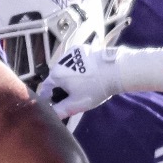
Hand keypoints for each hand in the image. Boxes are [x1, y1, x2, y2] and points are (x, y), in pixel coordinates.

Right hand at [41, 44, 162, 116]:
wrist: (117, 69)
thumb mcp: (77, 103)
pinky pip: (75, 61)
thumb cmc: (95, 88)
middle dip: (61, 87)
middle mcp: (60, 60)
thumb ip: (60, 110)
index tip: (55, 105)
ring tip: (82, 84)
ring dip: (69, 76)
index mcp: (56, 74)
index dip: (48, 98)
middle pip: (56, 78)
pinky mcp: (82, 48)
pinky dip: (78, 67)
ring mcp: (72, 52)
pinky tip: (88, 73)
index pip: (45, 89)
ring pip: (66, 68)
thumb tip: (49, 114)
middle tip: (72, 96)